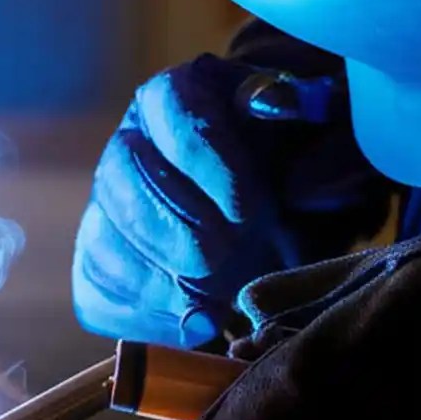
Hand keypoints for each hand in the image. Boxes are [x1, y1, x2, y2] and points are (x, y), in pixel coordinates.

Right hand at [71, 22, 393, 346]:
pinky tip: (192, 322)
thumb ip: (307, 121)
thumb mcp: (323, 146)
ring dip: (158, 273)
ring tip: (213, 299)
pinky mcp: (100, 259)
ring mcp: (108, 204)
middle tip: (225, 257)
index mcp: (182, 97)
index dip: (201, 155)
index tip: (246, 207)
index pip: (170, 105)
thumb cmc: (303, 179)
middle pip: (123, 172)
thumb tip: (273, 107)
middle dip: (174, 225)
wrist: (282, 234)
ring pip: (104, 233)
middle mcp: (132, 142)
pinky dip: (142, 311)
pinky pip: (97, 286)